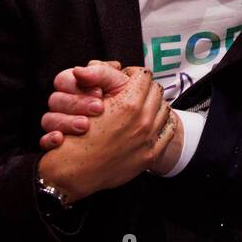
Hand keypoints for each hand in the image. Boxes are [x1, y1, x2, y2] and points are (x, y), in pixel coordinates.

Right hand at [36, 67, 175, 202]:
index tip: (127, 77)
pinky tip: (151, 123)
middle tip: (134, 90)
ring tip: (142, 106)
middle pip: (156, 91)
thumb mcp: (86, 102)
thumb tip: (118, 69)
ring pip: (165, 109)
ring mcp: (148, 139)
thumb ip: (103, 79)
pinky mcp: (150, 154)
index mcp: (128, 105)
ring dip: (154, 104)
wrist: (73, 172)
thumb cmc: (74, 138)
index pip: (144, 76)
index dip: (133, 73)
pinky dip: (162, 124)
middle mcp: (143, 121)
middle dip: (145, 88)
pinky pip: (168, 131)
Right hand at [40, 60, 128, 150]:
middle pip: (55, 99)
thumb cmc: (128, 105)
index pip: (63, 80)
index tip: (100, 93)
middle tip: (98, 109)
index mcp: (77, 87)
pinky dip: (50, 140)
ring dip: (66, 121)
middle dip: (77, 103)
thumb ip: (103, 73)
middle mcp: (66, 105)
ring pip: (48, 119)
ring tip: (85, 126)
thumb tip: (80, 71)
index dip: (78, 86)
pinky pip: (44, 142)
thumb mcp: (120, 85)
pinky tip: (60, 140)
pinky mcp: (59, 146)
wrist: (132, 140)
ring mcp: (61, 125)